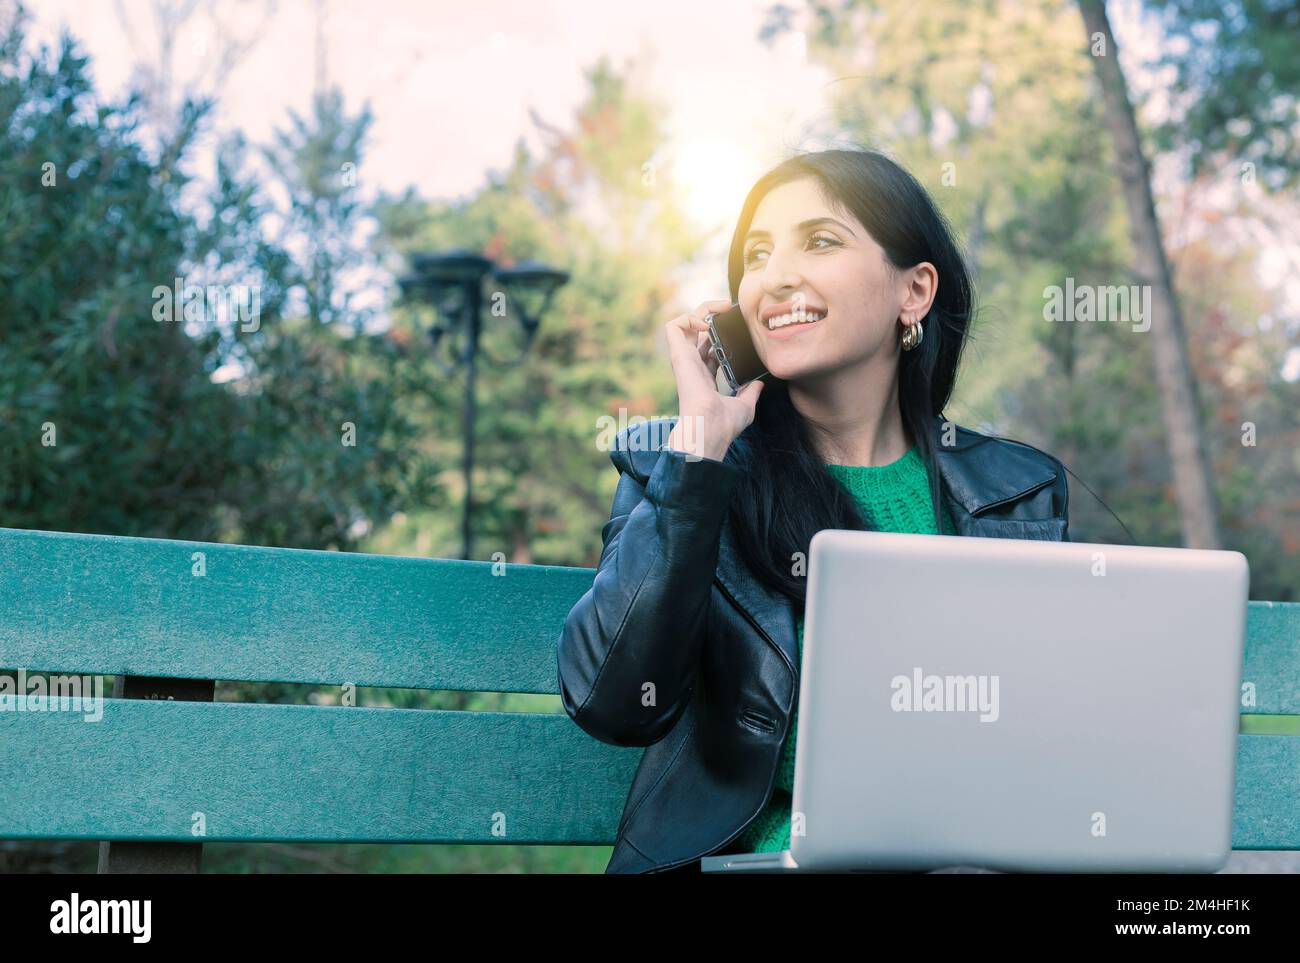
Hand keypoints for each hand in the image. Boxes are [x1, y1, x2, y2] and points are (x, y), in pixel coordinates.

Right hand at [663, 299, 764, 460]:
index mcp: (704, 376)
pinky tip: (706, 323)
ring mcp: (685, 360)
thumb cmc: (724, 424)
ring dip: (700, 310)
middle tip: (729, 308)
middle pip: (696, 331)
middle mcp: (693, 365)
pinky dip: (688, 318)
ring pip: (683, 324)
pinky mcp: (679, 356)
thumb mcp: (744, 405)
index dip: (720, 333)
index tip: (737, 326)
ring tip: (720, 308)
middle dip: (711, 314)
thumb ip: (750, 392)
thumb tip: (758, 384)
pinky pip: (673, 327)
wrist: (711, 429)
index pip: (708, 348)